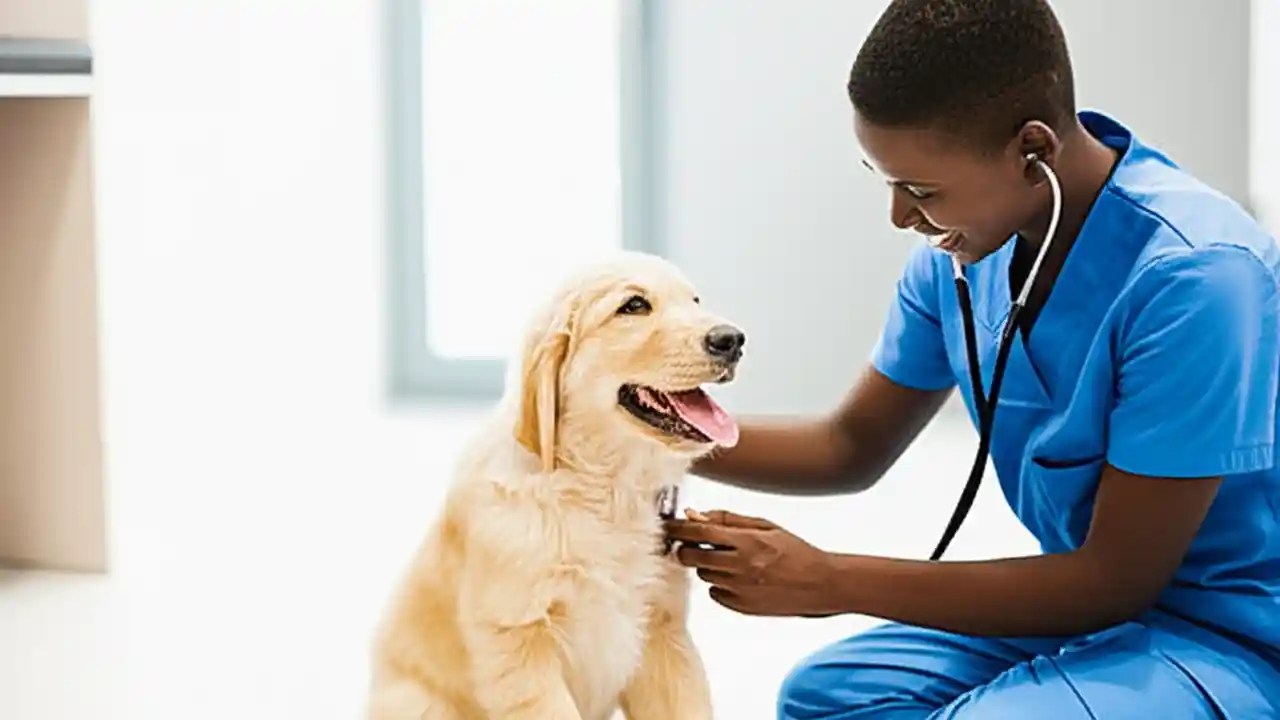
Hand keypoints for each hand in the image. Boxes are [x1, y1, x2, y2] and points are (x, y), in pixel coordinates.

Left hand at [664, 509, 840, 616]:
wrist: (819, 584)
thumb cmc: (794, 550)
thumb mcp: (765, 526)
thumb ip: (728, 520)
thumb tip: (695, 515)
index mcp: (747, 542)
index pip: (698, 532)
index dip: (677, 527)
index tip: (667, 525)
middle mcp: (739, 567)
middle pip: (691, 557)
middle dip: (685, 549)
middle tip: (690, 543)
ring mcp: (739, 590)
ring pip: (702, 575)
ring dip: (707, 565)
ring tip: (729, 559)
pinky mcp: (741, 607)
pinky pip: (715, 593)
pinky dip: (719, 584)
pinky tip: (739, 577)